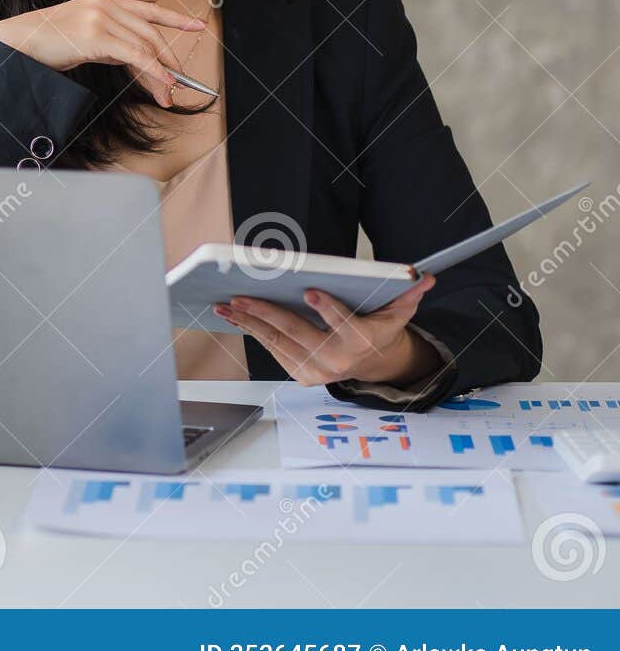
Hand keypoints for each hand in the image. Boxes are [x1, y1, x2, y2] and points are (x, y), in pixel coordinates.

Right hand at [0, 0, 205, 107]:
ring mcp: (101, 18)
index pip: (149, 9)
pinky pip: (135, 54)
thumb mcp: (83, 38)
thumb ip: (108, 41)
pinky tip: (161, 83)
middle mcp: (106, 5)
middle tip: (180, 82)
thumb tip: (130, 56)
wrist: (18, 42)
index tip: (196, 26)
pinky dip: (152, 70)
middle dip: (169, 59)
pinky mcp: (95, 35)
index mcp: (104, 2)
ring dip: (163, 72)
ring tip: (170, 92)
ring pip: (145, 45)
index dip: (175, 19)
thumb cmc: (46, 44)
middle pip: (151, 31)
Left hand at [214, 274, 441, 386]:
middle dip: (267, 314)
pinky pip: (273, 350)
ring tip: (227, 306)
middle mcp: (337, 360)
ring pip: (278, 343)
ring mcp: (316, 370)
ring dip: (250, 323)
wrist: (370, 363)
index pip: (344, 325)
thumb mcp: (397, 313)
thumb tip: (424, 276)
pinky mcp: (301, 374)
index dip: (328, 310)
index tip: (310, 292)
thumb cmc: (379, 329)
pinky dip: (253, 333)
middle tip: (242, 297)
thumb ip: (407, 294)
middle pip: (298, 333)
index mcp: (360, 341)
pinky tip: (236, 317)